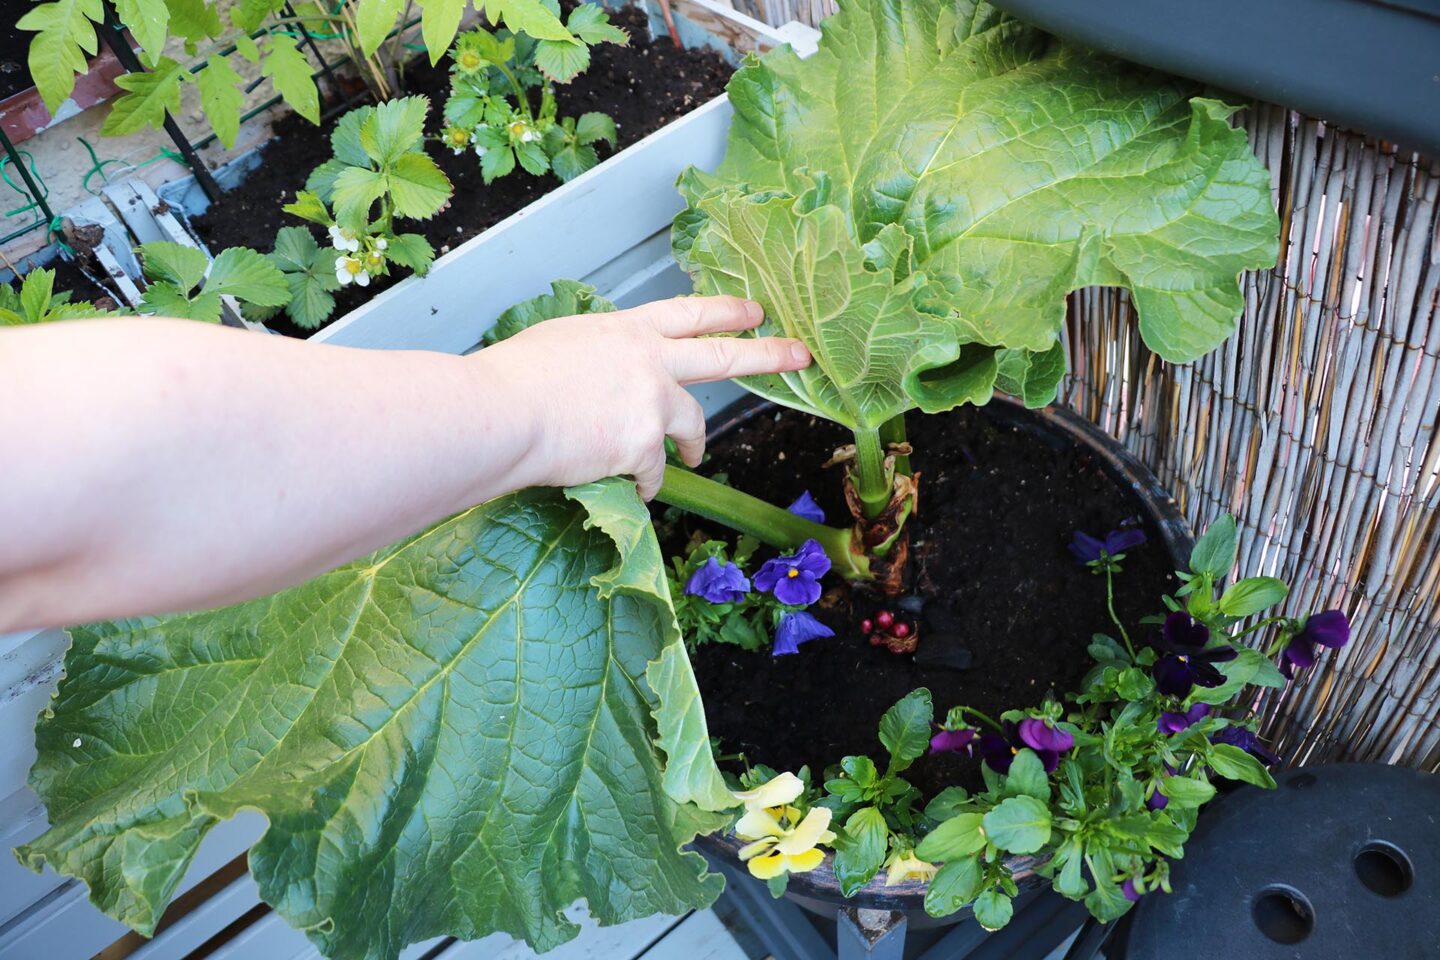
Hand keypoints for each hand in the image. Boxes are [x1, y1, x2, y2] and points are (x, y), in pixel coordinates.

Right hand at [483, 295, 809, 497]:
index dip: (725, 312)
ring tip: (691, 454)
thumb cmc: (512, 380)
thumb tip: (602, 371)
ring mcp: (651, 402)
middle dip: (768, 354)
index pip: (689, 313)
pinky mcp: (643, 445)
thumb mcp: (561, 344)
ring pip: (691, 424)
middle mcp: (649, 360)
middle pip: (721, 356)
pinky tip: (629, 488)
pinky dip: (644, 483)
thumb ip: (597, 353)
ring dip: (693, 443)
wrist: (503, 414)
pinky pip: (654, 472)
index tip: (756, 311)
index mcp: (625, 329)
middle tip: (799, 355)